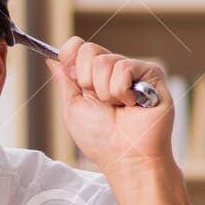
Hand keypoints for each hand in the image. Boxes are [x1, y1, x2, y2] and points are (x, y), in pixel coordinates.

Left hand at [47, 37, 176, 175]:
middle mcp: (113, 70)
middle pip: (88, 49)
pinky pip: (124, 68)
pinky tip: (133, 105)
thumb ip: (64, 81)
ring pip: (105, 62)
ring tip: (120, 108)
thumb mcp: (73, 108)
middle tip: (102, 103)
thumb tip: (52, 60)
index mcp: (94, 76)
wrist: (125, 157)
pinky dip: (122, 92)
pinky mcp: (151, 73)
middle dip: (87, 81)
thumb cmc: (101, 141)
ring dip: (106, 93)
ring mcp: (133, 70)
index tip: (76, 82)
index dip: (70, 59)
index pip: (78, 47)